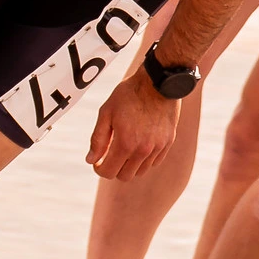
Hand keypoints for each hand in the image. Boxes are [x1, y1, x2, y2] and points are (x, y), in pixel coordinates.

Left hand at [86, 67, 180, 181]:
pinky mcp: (168, 143)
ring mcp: (158, 147)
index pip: (109, 172)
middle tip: (109, 155)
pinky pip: (154, 162)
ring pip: (140, 171)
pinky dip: (144, 160)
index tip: (98, 161)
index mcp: (126, 143)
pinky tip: (138, 146)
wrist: (158, 82)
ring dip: (129, 165)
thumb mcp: (106, 112)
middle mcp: (143, 150)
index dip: (99, 169)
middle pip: (125, 176)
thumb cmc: (129, 94)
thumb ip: (97, 139)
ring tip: (124, 148)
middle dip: (114, 169)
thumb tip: (91, 160)